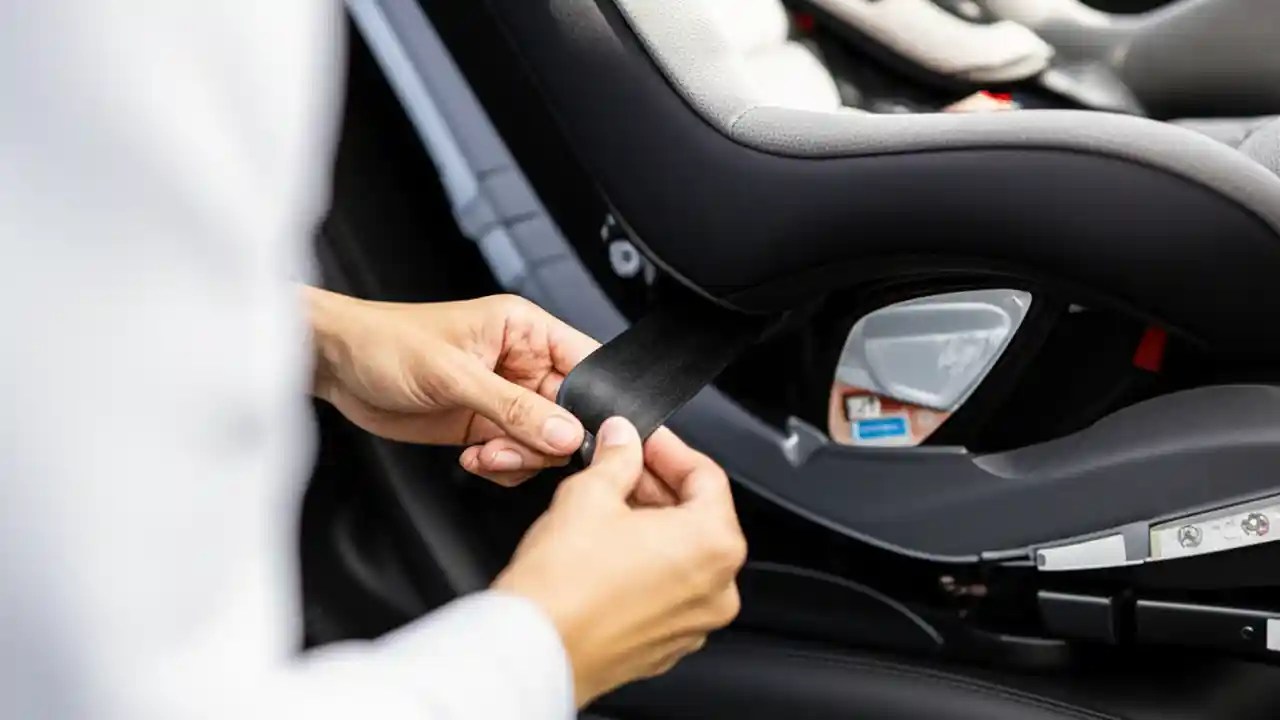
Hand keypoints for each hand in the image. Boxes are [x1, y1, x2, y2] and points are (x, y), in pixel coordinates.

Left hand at [307, 289, 677, 502]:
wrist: (334, 366)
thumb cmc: (384, 343)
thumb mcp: (454, 375)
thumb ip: (514, 408)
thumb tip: (567, 434)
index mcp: (525, 330)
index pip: (587, 364)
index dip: (599, 401)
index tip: (595, 434)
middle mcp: (521, 363)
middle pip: (571, 413)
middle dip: (547, 441)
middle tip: (512, 448)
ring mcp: (503, 397)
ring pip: (545, 442)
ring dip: (520, 458)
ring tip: (484, 454)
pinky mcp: (483, 425)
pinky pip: (517, 457)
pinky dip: (501, 467)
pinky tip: (472, 457)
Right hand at [492, 417, 746, 706]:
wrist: (532, 650)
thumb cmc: (563, 585)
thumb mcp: (589, 495)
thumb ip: (617, 458)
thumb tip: (623, 440)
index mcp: (713, 545)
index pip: (706, 476)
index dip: (668, 449)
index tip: (643, 438)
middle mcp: (716, 589)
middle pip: (699, 517)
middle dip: (658, 485)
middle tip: (622, 463)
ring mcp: (693, 623)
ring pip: (683, 555)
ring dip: (652, 523)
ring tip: (609, 502)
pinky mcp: (666, 645)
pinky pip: (667, 591)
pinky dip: (646, 564)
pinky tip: (609, 548)